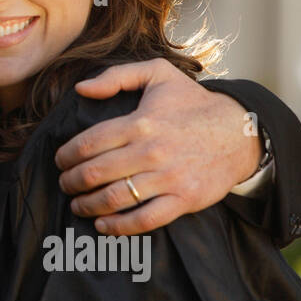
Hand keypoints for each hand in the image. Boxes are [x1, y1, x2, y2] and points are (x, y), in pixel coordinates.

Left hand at [53, 59, 260, 235]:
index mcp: (139, 122)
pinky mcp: (183, 199)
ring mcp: (167, 178)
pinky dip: (118, 226)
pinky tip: (103, 224)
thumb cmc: (193, 102)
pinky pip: (144, 220)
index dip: (66, 156)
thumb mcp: (158, 74)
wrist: (240, 131)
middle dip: (71, 182)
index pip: (89, 143)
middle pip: (94, 173)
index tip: (60, 161)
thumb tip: (81, 88)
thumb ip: (116, 76)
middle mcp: (150, 152)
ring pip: (114, 199)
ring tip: (78, 204)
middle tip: (65, 184)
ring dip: (87, 205)